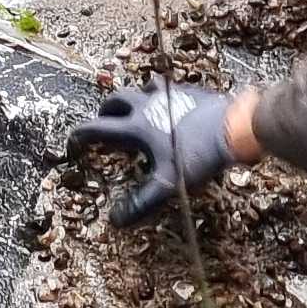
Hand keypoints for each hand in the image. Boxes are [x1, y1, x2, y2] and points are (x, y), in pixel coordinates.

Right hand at [67, 80, 234, 224]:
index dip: (81, 134)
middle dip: (106, 110)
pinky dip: (160, 96)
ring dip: (134, 98)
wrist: (234, 126)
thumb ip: (141, 202)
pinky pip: (168, 88)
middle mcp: (148, 105)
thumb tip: (115, 220)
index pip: (99, 128)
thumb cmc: (199, 154)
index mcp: (137, 126)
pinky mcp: (190, 91)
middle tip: (104, 120)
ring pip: (142, 87)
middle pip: (117, 99)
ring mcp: (170, 94)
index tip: (73, 140)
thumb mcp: (168, 183)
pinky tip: (170, 106)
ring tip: (136, 109)